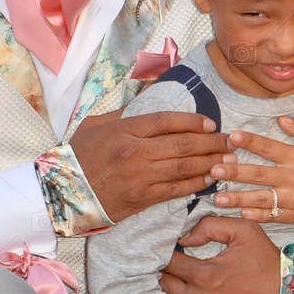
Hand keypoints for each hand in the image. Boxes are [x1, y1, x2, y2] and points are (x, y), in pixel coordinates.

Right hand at [68, 108, 228, 224]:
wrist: (63, 194)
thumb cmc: (78, 157)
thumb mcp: (95, 125)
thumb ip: (124, 111)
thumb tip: (148, 95)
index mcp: (125, 131)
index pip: (167, 121)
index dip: (193, 121)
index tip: (210, 123)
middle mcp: (136, 152)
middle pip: (183, 144)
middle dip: (212, 142)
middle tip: (231, 141)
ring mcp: (141, 177)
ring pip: (185, 167)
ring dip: (211, 162)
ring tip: (229, 159)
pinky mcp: (143, 199)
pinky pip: (177, 190)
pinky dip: (198, 184)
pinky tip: (212, 179)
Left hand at [159, 215, 280, 293]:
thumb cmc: (268, 264)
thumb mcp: (245, 232)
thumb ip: (210, 226)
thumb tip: (184, 237)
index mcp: (204, 275)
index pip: (167, 262)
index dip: (164, 252)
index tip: (168, 248)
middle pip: (164, 284)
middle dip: (165, 271)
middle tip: (171, 263)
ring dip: (172, 292)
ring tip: (180, 281)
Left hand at [210, 117, 293, 242]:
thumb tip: (281, 119)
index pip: (270, 148)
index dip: (251, 142)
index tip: (232, 136)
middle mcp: (293, 179)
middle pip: (259, 174)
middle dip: (235, 172)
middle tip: (215, 169)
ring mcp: (293, 199)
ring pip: (260, 198)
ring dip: (237, 198)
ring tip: (218, 197)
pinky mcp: (293, 216)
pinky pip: (271, 216)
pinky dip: (256, 215)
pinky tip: (239, 213)